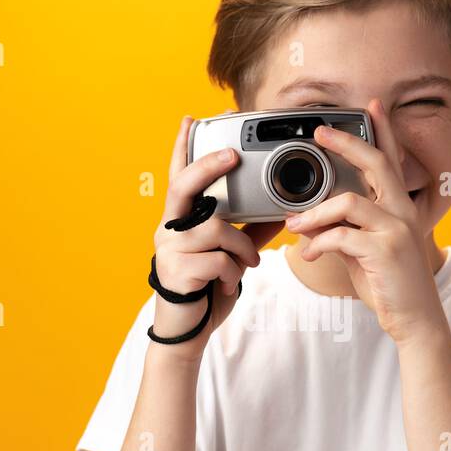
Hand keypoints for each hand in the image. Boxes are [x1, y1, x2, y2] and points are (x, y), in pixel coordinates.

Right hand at [151, 115, 281, 359]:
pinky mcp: (177, 272)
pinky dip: (233, 272)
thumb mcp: (229, 256)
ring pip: (215, 230)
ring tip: (247, 264)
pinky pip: (218, 260)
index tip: (190, 120)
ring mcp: (170, 250)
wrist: (186, 331)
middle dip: (209, 167)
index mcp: (181, 220)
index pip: (178, 176)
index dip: (182, 148)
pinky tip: (229, 284)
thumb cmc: (205, 288)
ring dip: (240, 247)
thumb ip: (249, 232)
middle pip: (184, 187)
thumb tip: (280, 214)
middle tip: (233, 157)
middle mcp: (169, 229)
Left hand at [283, 98, 447, 345]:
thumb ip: (350, 231)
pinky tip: (309, 253)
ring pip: (348, 202)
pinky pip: (342, 235)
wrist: (415, 320)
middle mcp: (403, 213)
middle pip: (376, 164)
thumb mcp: (368, 252)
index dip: (383, 132)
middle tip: (320, 132)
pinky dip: (319, 242)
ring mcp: (396, 230)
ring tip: (295, 226)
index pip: (392, 161)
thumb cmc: (391, 287)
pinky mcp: (385, 251)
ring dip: (314, 213)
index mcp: (400, 209)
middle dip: (347, 143)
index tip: (370, 107)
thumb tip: (320, 222)